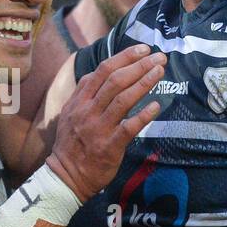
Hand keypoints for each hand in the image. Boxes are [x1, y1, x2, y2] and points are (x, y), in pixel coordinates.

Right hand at [47, 45, 164, 201]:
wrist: (66, 176)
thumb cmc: (72, 144)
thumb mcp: (70, 114)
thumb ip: (82, 94)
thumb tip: (95, 75)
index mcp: (79, 101)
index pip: (102, 71)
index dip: (124, 57)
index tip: (143, 49)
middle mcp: (88, 111)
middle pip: (115, 80)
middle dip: (139, 65)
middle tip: (159, 57)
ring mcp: (98, 128)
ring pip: (123, 99)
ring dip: (144, 82)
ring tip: (160, 71)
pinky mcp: (109, 146)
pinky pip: (129, 127)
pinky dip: (144, 115)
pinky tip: (157, 105)